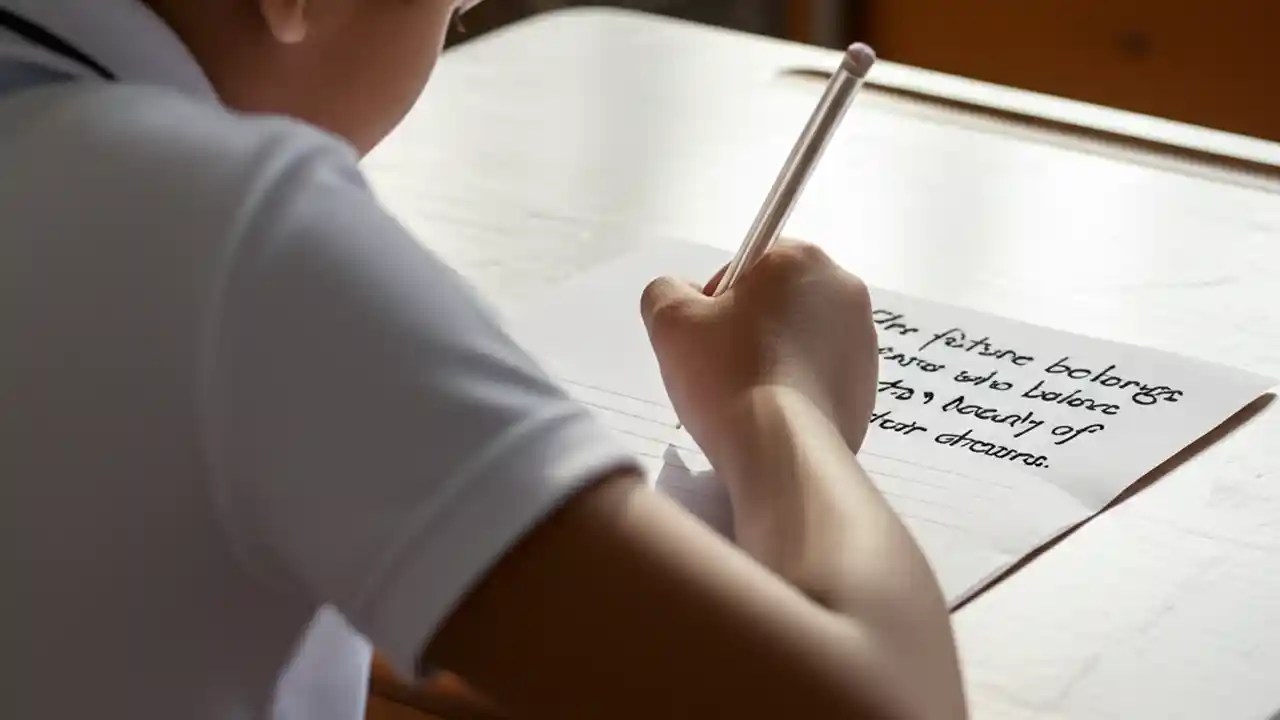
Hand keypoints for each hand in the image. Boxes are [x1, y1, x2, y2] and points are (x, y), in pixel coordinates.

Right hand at [640, 243, 877, 467]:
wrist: (783, 452)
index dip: (718, 297)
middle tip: (720, 366)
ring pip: (799, 339)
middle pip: (778, 300)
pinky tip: (771, 416)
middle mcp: (843, 290)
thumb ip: (667, 291)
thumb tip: (684, 297)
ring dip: (772, 358)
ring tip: (744, 396)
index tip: (707, 334)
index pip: (750, 263)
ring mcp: (863, 341)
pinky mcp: (868, 385)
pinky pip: (819, 376)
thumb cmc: (728, 376)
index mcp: (800, 260)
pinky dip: (796, 389)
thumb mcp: (670, 321)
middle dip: (748, 327)